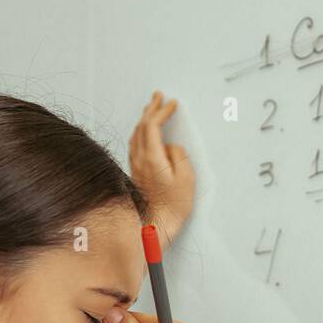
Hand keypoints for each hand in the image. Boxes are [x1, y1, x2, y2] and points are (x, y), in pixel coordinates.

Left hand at [128, 90, 194, 247]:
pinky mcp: (136, 172)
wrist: (156, 225)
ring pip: (136, 134)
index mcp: (152, 157)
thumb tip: (171, 146)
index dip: (162, 111)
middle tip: (159, 97)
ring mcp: (136, 166)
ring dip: (145, 119)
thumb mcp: (186, 178)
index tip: (172, 103)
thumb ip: (179, 155)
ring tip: (152, 109)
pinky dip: (141, 131)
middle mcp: (140, 159)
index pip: (153, 125)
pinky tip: (145, 132)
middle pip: (142, 126)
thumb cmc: (173, 206)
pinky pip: (135, 144)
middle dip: (151, 108)